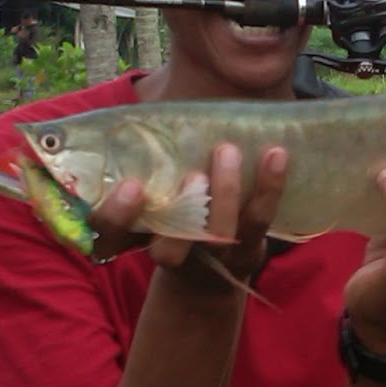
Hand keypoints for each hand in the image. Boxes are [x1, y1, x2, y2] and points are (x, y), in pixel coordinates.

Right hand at [87, 144, 288, 293]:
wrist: (208, 274)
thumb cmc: (172, 210)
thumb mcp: (150, 192)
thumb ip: (143, 162)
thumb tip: (137, 113)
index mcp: (135, 238)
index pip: (110, 236)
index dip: (117, 216)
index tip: (132, 186)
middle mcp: (171, 255)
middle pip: (166, 252)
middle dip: (178, 217)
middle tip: (192, 176)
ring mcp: (211, 258)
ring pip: (218, 234)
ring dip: (226, 193)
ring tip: (228, 151)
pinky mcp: (247, 252)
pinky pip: (258, 221)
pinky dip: (268, 187)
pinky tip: (275, 155)